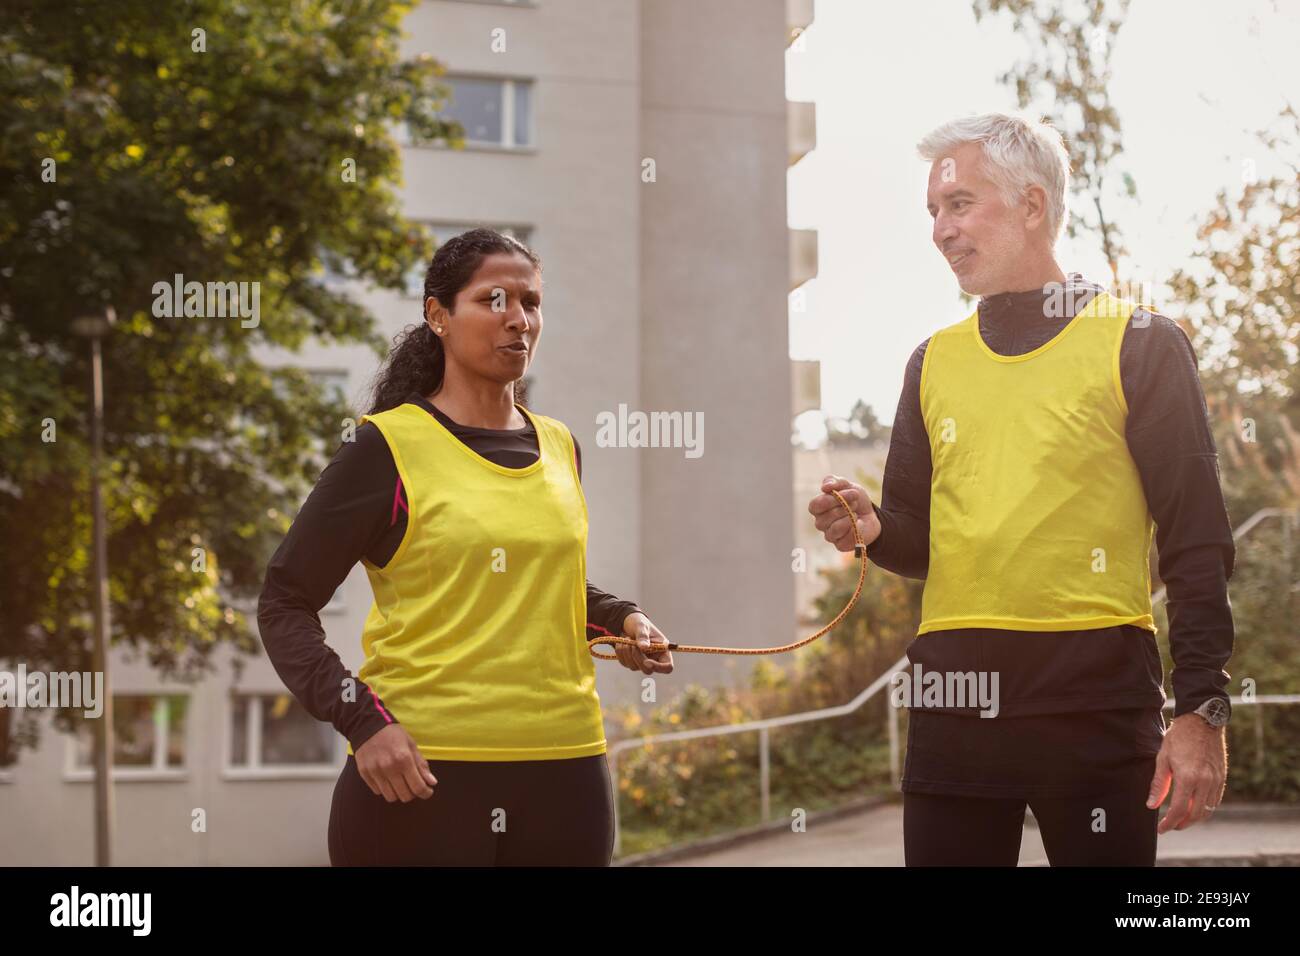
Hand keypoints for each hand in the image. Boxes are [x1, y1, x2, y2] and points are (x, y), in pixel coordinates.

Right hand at [354, 723, 437, 802]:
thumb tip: (432, 782)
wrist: (368, 725)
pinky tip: (387, 778)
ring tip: (400, 782)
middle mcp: (389, 768)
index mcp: (404, 759)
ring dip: (398, 793)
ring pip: (391, 797)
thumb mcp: (411, 745)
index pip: (418, 787)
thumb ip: (421, 765)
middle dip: (413, 793)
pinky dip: (385, 788)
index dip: (426, 793)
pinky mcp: (365, 774)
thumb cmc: (393, 734)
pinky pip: (378, 791)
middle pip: (405, 796)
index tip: (427, 791)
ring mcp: (375, 772)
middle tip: (413, 785)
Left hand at [614, 612, 673, 674]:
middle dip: (637, 658)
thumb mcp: (642, 625)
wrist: (628, 624)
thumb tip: (644, 647)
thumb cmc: (639, 623)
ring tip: (627, 638)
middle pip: (648, 670)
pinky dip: (621, 653)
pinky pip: (624, 663)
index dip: (659, 668)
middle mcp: (654, 659)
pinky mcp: (630, 662)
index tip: (647, 661)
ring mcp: (642, 662)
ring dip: (627, 653)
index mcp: (663, 650)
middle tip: (632, 644)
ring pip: (634, 667)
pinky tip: (622, 643)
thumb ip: (643, 635)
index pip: (667, 667)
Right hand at [808, 475, 880, 552]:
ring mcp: (829, 535)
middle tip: (855, 502)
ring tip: (856, 513)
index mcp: (818, 508)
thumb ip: (835, 481)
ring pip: (834, 529)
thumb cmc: (855, 500)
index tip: (847, 493)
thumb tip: (825, 487)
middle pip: (825, 518)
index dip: (829, 500)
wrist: (872, 515)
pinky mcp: (840, 545)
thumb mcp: (847, 485)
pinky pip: (844, 539)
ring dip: (849, 518)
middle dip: (844, 507)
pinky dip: (854, 530)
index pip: (815, 506)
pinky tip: (857, 525)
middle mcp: (820, 523)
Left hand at [1146, 713, 1226, 832]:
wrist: (1202, 721)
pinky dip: (1205, 809)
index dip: (1169, 823)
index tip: (1161, 829)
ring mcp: (1216, 780)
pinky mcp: (1222, 778)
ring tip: (1181, 819)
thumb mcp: (1163, 758)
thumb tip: (1151, 805)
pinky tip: (1194, 808)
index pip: (1179, 810)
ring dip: (1194, 819)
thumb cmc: (1179, 737)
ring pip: (1207, 810)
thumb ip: (1159, 784)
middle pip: (1195, 814)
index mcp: (1188, 777)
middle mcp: (1205, 782)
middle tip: (1170, 826)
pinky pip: (1215, 801)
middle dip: (1182, 824)